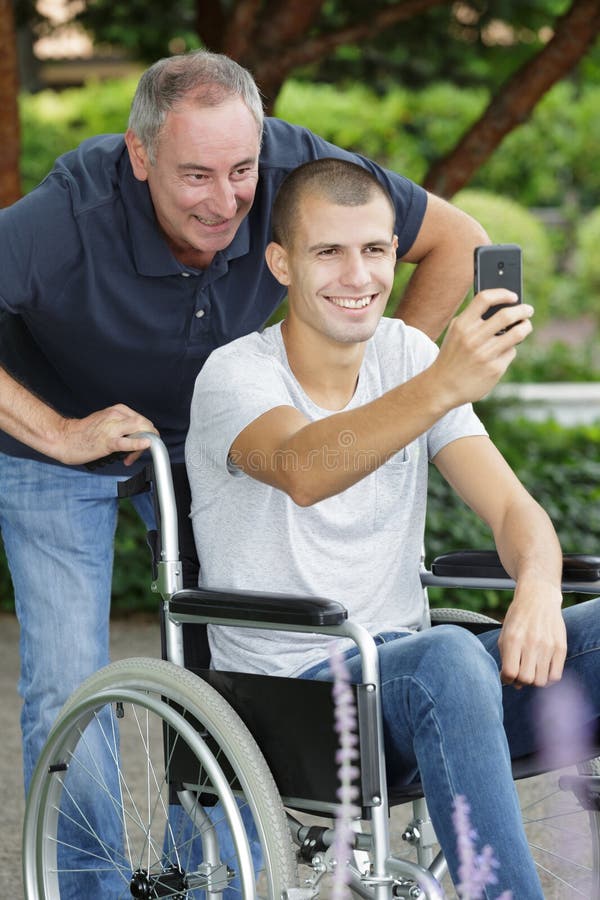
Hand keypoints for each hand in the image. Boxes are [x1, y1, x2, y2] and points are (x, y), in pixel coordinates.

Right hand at [56, 404, 157, 465]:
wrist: (64, 438)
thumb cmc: (84, 433)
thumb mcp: (107, 423)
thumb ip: (123, 426)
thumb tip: (138, 436)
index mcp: (118, 410)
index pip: (142, 420)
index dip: (146, 433)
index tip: (140, 444)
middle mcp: (116, 415)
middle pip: (145, 424)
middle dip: (149, 438)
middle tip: (139, 452)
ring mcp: (112, 427)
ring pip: (140, 429)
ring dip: (145, 443)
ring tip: (133, 456)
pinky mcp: (107, 441)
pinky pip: (127, 442)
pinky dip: (139, 443)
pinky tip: (145, 444)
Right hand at [433, 290, 532, 408]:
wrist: (442, 387)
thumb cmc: (452, 356)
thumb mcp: (455, 333)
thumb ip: (474, 319)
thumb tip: (504, 306)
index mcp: (462, 325)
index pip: (485, 299)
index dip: (502, 294)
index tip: (513, 296)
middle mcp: (473, 338)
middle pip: (507, 315)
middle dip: (523, 310)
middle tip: (528, 310)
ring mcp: (485, 354)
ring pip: (517, 333)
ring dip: (525, 327)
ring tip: (525, 326)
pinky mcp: (495, 369)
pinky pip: (511, 352)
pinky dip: (509, 350)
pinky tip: (502, 353)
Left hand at [497, 581, 565, 687]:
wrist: (539, 598)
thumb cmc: (518, 618)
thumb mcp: (505, 634)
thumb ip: (505, 659)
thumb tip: (513, 683)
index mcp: (513, 639)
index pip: (510, 673)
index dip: (507, 679)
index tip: (508, 675)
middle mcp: (531, 643)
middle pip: (526, 680)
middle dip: (521, 681)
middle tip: (520, 672)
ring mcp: (548, 645)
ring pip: (541, 681)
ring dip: (534, 680)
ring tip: (531, 670)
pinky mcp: (561, 647)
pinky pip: (556, 676)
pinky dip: (548, 677)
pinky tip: (542, 668)